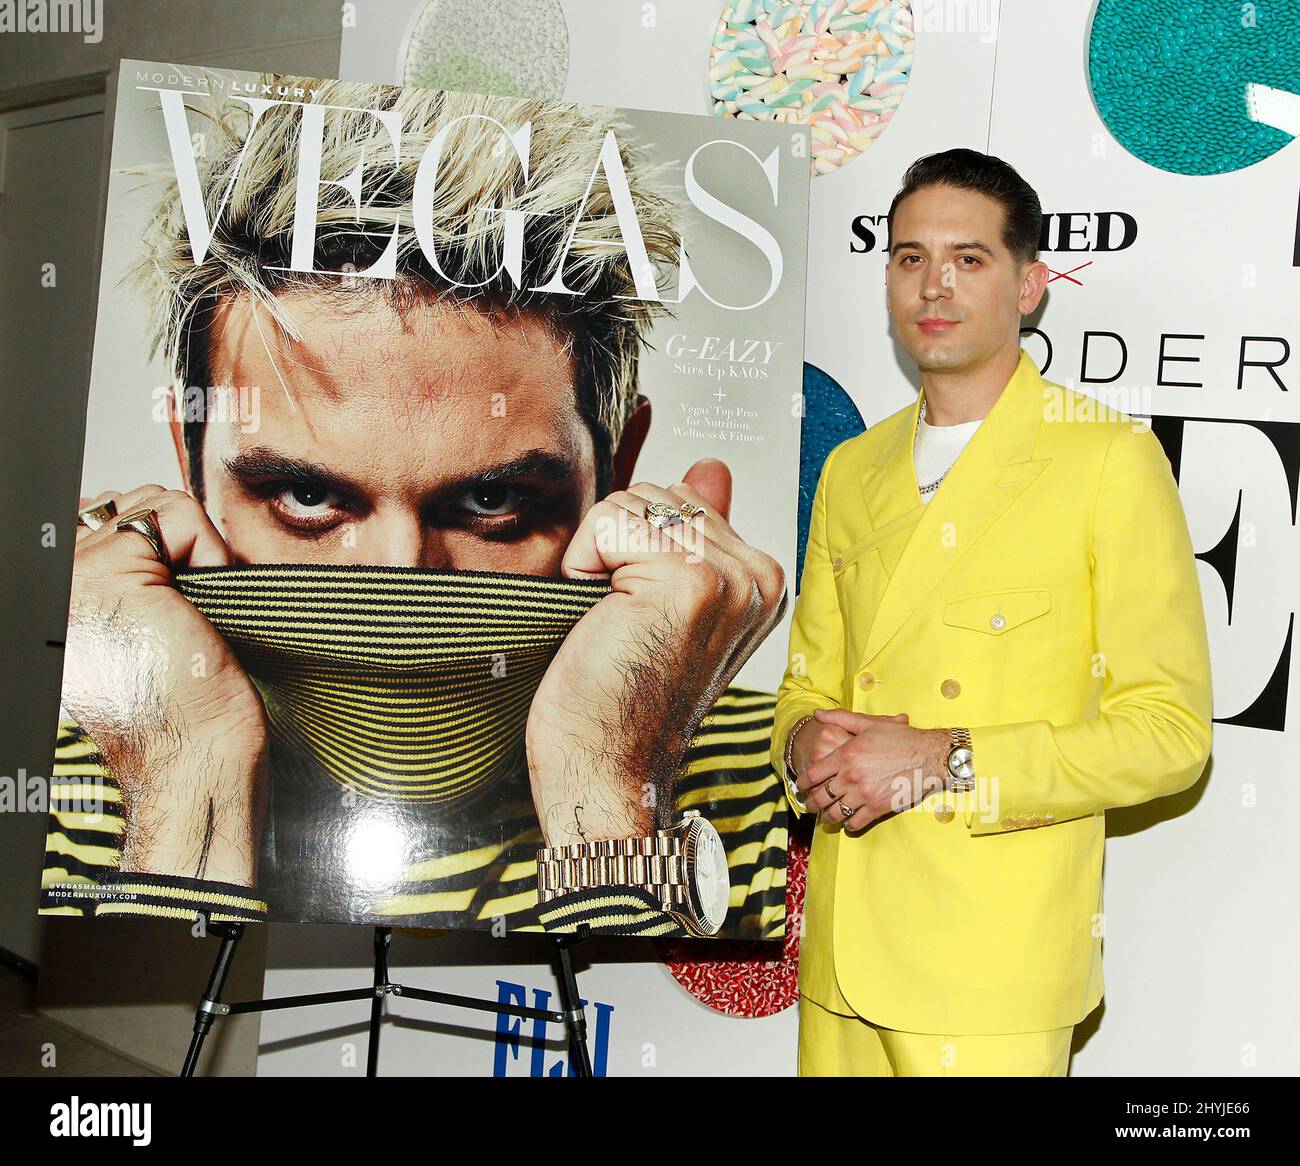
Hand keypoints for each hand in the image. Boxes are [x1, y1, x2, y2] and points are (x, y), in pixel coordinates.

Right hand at [63, 485, 267, 883]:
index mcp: (56, 599)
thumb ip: (127, 578)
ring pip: (152, 503)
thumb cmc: (185, 708)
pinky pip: (179, 515)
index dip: (159, 547)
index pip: (102, 520)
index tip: (176, 604)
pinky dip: (212, 553)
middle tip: (190, 615)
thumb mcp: (140, 632)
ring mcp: (72, 574)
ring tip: (195, 615)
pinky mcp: (112, 571)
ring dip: (195, 550)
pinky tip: (205, 609)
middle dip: (177, 544)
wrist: (195, 759)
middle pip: (127, 505)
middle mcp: (53, 584)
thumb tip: (148, 525)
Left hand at [526, 459, 785, 845]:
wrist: (607, 770)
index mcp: (759, 581)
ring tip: (614, 620)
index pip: (681, 500)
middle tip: (622, 619)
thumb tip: (711, 468)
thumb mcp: (664, 604)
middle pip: (656, 494)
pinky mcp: (690, 581)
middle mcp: (757, 576)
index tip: (641, 612)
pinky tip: (602, 616)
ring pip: (632, 503)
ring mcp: (730, 577)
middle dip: (615, 546)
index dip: (633, 547)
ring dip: (598, 556)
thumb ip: (694, 535)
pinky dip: (585, 564)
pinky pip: (610, 522)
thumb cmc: (623, 701)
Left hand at [800, 708, 949, 830]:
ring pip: (835, 812)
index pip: (813, 775)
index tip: (800, 787)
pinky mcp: (878, 807)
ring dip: (827, 816)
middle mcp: (850, 776)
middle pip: (820, 797)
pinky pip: (855, 822)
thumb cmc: (900, 738)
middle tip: (809, 805)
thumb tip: (816, 714)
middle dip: (811, 804)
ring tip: (826, 816)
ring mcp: (863, 793)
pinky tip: (848, 822)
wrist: (928, 756)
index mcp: (845, 755)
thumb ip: (839, 718)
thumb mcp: (868, 723)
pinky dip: (848, 825)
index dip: (802, 784)